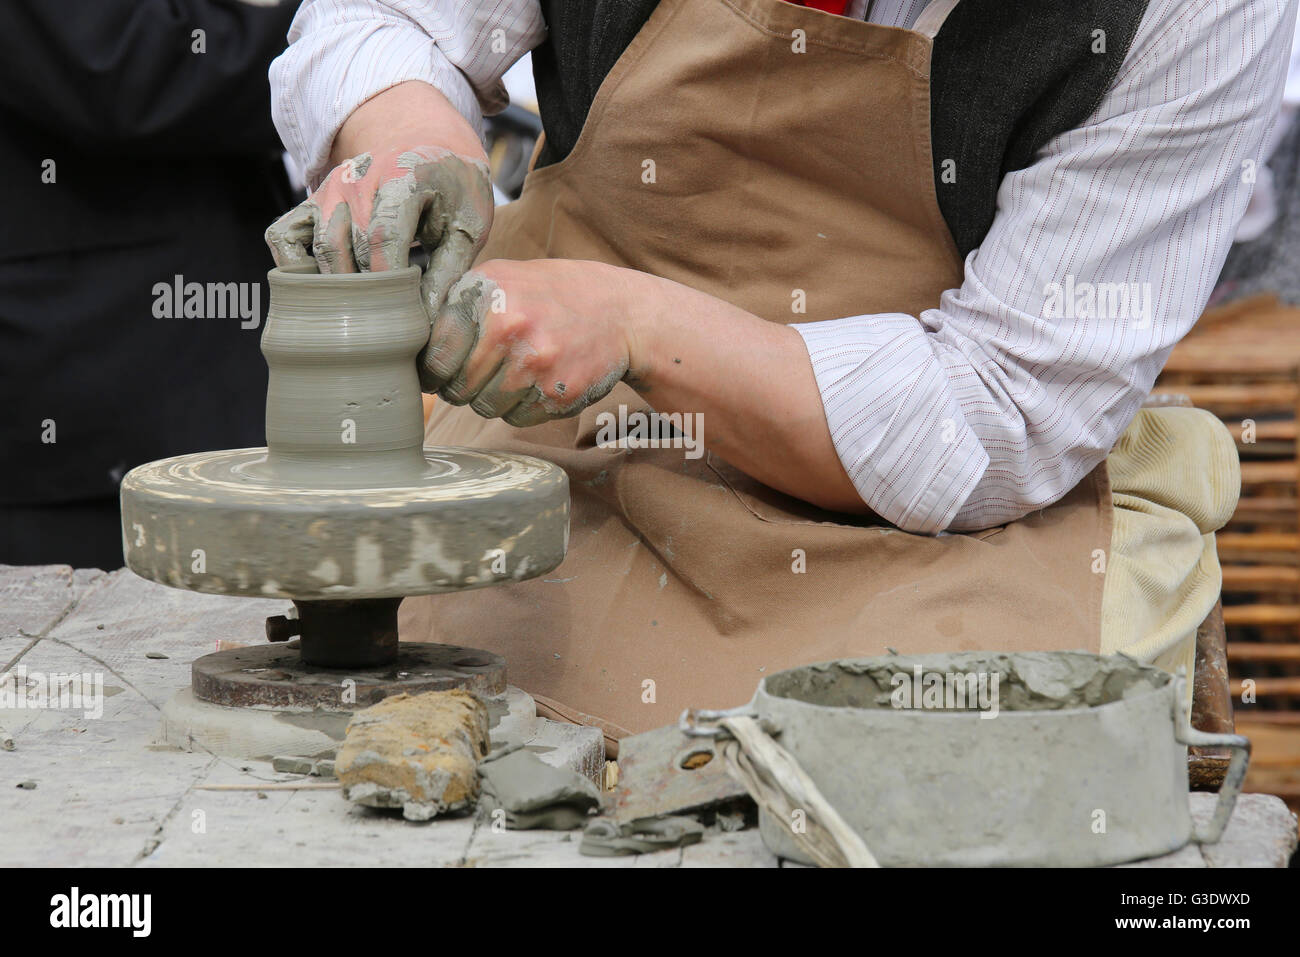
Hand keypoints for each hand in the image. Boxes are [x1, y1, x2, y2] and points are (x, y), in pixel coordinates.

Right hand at [265, 144, 493, 313]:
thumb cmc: (453, 189)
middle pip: (348, 248)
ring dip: (340, 287)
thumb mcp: (469, 224)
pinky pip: (284, 237)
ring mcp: (329, 190)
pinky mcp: (311, 201)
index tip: (406, 313)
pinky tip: (324, 293)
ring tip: (367, 313)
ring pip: (320, 248)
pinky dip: (294, 268)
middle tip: (391, 322)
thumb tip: (427, 320)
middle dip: (369, 292)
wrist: (428, 144)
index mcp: (400, 176)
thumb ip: (451, 270)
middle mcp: (356, 179)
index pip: (383, 236)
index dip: (390, 280)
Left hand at [423, 259, 635, 425]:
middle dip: (463, 384)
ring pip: (483, 407)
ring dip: (492, 397)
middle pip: (455, 388)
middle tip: (484, 369)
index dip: (434, 368)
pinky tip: (539, 380)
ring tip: (515, 371)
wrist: (619, 313)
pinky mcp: (557, 396)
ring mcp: (536, 366)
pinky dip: (521, 407)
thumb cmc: (549, 295)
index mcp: (487, 296)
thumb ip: (454, 303)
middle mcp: (510, 329)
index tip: (442, 367)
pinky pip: (515, 419)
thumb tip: (400, 342)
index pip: (434, 355)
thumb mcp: (501, 278)